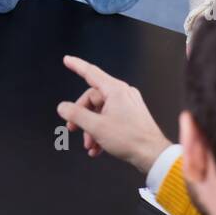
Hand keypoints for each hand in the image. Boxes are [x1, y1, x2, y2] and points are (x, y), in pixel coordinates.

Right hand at [56, 55, 170, 172]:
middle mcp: (123, 94)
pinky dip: (101, 133)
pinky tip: (97, 148)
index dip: (76, 66)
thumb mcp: (96, 127)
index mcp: (115, 90)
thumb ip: (76, 114)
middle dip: (81, 117)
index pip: (91, 73)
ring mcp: (128, 105)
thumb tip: (62, 107)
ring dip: (91, 129)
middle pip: (92, 99)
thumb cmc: (130, 139)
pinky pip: (110, 120)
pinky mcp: (131, 116)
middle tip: (72, 129)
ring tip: (89, 145)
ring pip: (100, 112)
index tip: (67, 60)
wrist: (152, 154)